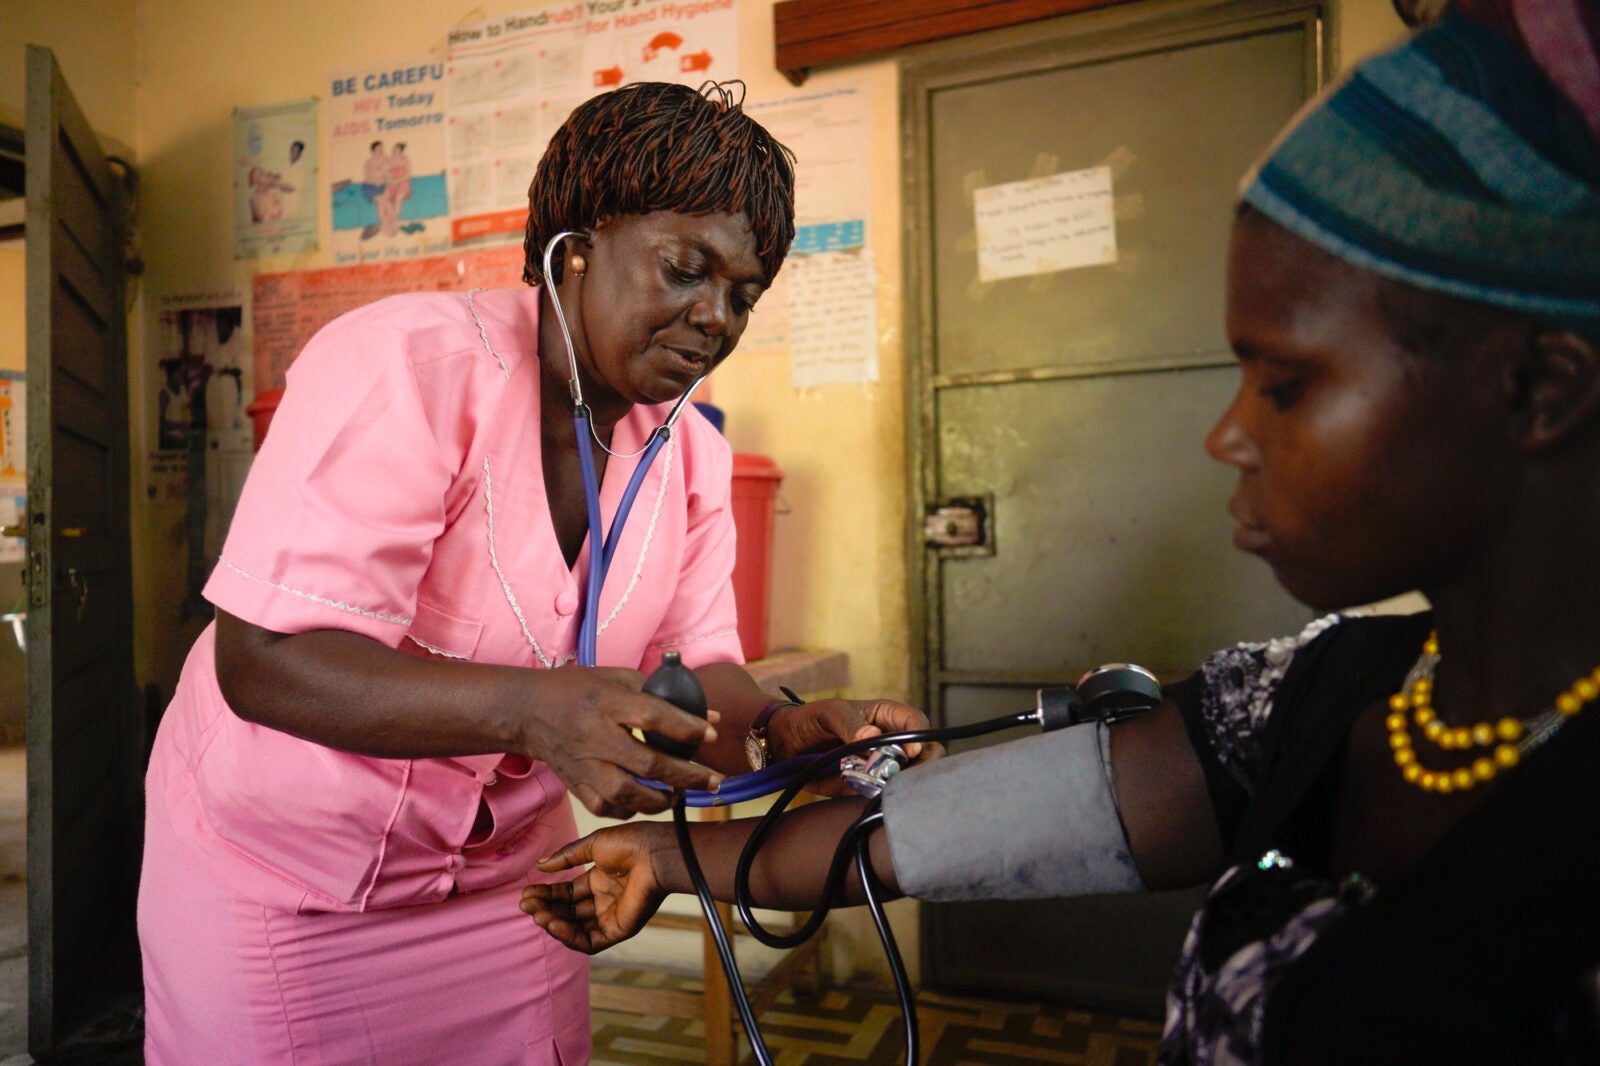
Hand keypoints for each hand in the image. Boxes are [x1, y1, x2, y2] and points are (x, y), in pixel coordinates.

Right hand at [517, 664, 723, 819]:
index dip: (686, 728)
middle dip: (686, 776)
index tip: (711, 734)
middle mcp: (595, 736)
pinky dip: (631, 809)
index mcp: (607, 703)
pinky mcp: (575, 785)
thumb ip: (663, 695)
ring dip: (661, 799)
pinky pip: (607, 808)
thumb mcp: (618, 678)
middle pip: (647, 763)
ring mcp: (583, 765)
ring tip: (681, 795)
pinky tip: (647, 800)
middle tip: (713, 781)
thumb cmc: (579, 690)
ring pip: (627, 794)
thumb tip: (709, 717)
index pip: (653, 717)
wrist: (528, 711)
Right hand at [522, 823, 677, 953]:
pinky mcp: (619, 930)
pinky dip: (570, 936)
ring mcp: (611, 916)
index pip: (567, 893)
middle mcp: (604, 900)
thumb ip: (566, 858)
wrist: (654, 852)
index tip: (526, 893)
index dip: (546, 894)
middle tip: (526, 905)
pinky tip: (554, 924)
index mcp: (600, 880)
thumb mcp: (592, 845)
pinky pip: (590, 941)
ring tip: (537, 914)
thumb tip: (540, 865)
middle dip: (546, 909)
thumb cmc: (629, 843)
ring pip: (575, 929)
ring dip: (554, 923)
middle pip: (568, 911)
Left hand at [771, 698, 943, 794]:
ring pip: (908, 779)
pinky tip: (869, 795)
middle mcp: (891, 743)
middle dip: (922, 766)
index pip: (917, 724)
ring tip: (882, 786)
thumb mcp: (828, 713)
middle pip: (924, 755)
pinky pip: (883, 796)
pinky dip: (881, 799)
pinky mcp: (868, 787)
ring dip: (901, 785)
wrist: (785, 744)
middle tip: (904, 776)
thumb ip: (849, 724)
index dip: (919, 738)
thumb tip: (872, 736)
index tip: (910, 753)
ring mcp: (882, 766)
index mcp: (887, 717)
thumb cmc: (810, 718)